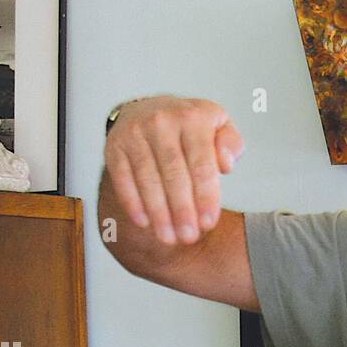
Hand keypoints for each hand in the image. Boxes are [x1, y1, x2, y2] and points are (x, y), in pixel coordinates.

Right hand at [103, 96, 244, 246]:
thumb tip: (226, 164)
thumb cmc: (190, 127)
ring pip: (148, 179)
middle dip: (182, 210)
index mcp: (194, 118)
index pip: (202, 164)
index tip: (208, 223)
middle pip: (174, 174)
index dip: (205, 197)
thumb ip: (231, 145)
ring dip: (158, 212)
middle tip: (188, 237)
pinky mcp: (115, 146)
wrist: (148, 108)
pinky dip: (132, 202)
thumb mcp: (219, 126)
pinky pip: (122, 178)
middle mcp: (162, 122)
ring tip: (168, 237)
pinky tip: (143, 222)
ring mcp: (136, 133)